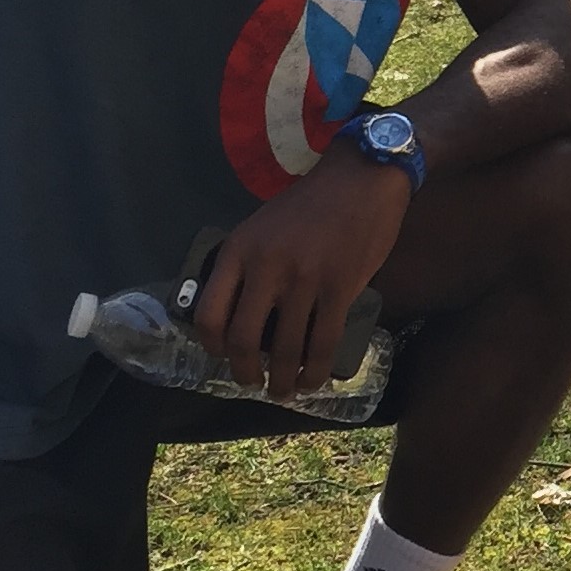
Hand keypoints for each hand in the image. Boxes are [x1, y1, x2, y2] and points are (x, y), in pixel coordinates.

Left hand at [190, 148, 413, 399]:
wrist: (361, 179)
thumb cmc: (311, 204)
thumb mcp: (262, 227)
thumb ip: (248, 264)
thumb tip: (243, 313)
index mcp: (239, 251)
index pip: (210, 313)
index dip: (212, 346)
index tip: (223, 357)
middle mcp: (266, 267)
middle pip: (243, 338)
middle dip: (245, 372)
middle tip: (253, 383)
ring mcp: (304, 279)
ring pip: (285, 347)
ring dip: (284, 379)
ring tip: (286, 390)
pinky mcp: (340, 288)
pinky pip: (322, 342)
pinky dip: (317, 370)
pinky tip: (316, 379)